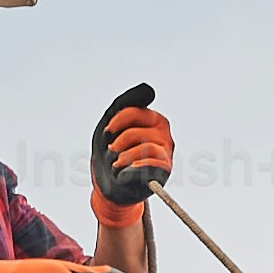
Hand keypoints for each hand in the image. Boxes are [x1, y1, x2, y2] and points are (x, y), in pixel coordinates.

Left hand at [92, 81, 172, 209]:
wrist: (108, 183)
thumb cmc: (111, 150)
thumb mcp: (112, 122)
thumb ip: (128, 101)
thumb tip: (150, 90)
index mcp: (154, 121)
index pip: (134, 112)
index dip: (115, 123)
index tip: (107, 133)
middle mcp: (164, 137)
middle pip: (135, 133)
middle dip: (117, 145)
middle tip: (113, 154)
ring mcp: (166, 156)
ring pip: (143, 149)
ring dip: (122, 160)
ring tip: (118, 165)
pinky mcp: (163, 174)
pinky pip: (151, 166)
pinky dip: (131, 171)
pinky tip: (124, 174)